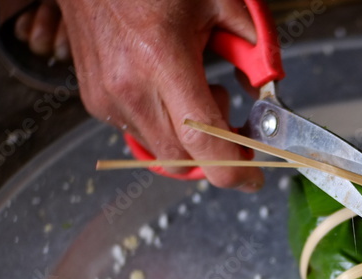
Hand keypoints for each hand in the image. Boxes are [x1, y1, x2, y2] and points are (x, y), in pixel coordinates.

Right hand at [56, 0, 262, 190]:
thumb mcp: (216, 1)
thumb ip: (253, 46)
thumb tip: (266, 83)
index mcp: (162, 60)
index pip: (203, 142)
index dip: (234, 171)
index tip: (253, 178)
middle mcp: (130, 87)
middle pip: (184, 159)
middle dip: (216, 154)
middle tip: (233, 123)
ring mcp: (107, 98)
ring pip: (161, 152)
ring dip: (190, 140)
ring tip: (198, 93)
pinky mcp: (95, 101)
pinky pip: (140, 135)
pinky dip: (166, 128)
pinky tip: (172, 93)